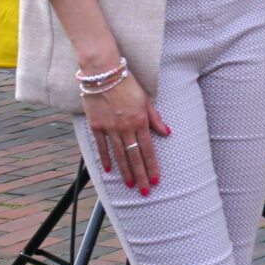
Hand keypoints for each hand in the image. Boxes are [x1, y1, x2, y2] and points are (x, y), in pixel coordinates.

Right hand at [83, 73, 170, 191]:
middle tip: (144, 191)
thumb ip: (155, 118)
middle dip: (140, 176)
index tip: (155, 180)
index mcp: (140, 121)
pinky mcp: (96, 126)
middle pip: (134, 157)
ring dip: (125, 172)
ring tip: (130, 185)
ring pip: (119, 155)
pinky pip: (102, 147)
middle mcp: (126, 128)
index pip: (148, 150)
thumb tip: (168, 132)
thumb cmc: (127, 83)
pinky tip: (110, 170)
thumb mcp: (146, 99)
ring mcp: (110, 129)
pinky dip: (106, 159)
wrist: (103, 73)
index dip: (151, 166)